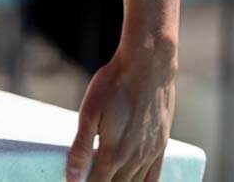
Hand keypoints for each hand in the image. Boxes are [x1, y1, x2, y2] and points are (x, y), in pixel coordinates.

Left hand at [66, 40, 177, 181]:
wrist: (148, 63)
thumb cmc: (114, 83)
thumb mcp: (89, 112)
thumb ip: (80, 148)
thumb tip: (72, 179)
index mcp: (114, 153)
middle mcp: (134, 158)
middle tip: (90, 179)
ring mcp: (150, 152)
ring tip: (108, 180)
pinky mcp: (161, 144)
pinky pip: (154, 177)